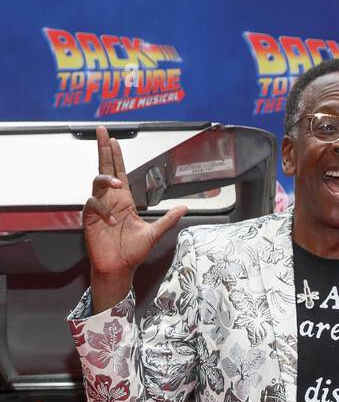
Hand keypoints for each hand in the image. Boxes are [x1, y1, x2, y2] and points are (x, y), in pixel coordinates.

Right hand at [83, 125, 187, 303]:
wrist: (119, 268)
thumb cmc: (132, 253)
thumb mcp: (155, 234)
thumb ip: (168, 219)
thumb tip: (184, 208)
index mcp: (124, 200)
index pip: (119, 172)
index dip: (116, 156)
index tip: (114, 140)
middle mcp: (111, 200)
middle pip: (105, 168)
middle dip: (103, 150)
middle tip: (102, 132)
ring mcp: (100, 207)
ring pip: (97, 181)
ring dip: (106, 179)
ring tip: (117, 183)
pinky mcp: (91, 218)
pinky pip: (94, 204)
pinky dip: (102, 209)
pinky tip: (111, 220)